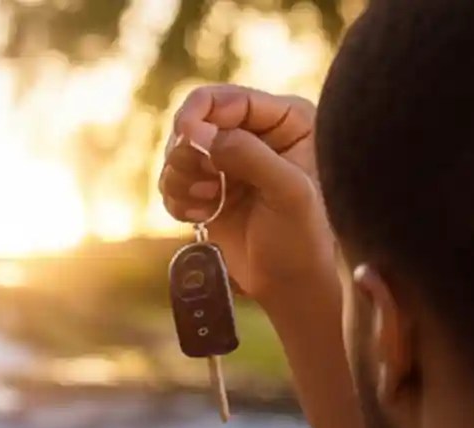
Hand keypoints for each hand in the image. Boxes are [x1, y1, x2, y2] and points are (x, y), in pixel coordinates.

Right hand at [159, 84, 337, 304]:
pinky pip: (171, 181)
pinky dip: (178, 200)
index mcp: (285, 120)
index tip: (186, 139)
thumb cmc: (302, 239)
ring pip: (176, 152)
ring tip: (209, 206)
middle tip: (208, 188)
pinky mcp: (207, 188)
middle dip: (189, 156)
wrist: (289, 284)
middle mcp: (254, 134)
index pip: (226, 99)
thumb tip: (201, 134)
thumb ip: (250, 156)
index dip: (197, 115)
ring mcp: (227, 161)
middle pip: (193, 122)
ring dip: (182, 181)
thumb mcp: (288, 193)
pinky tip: (202, 217)